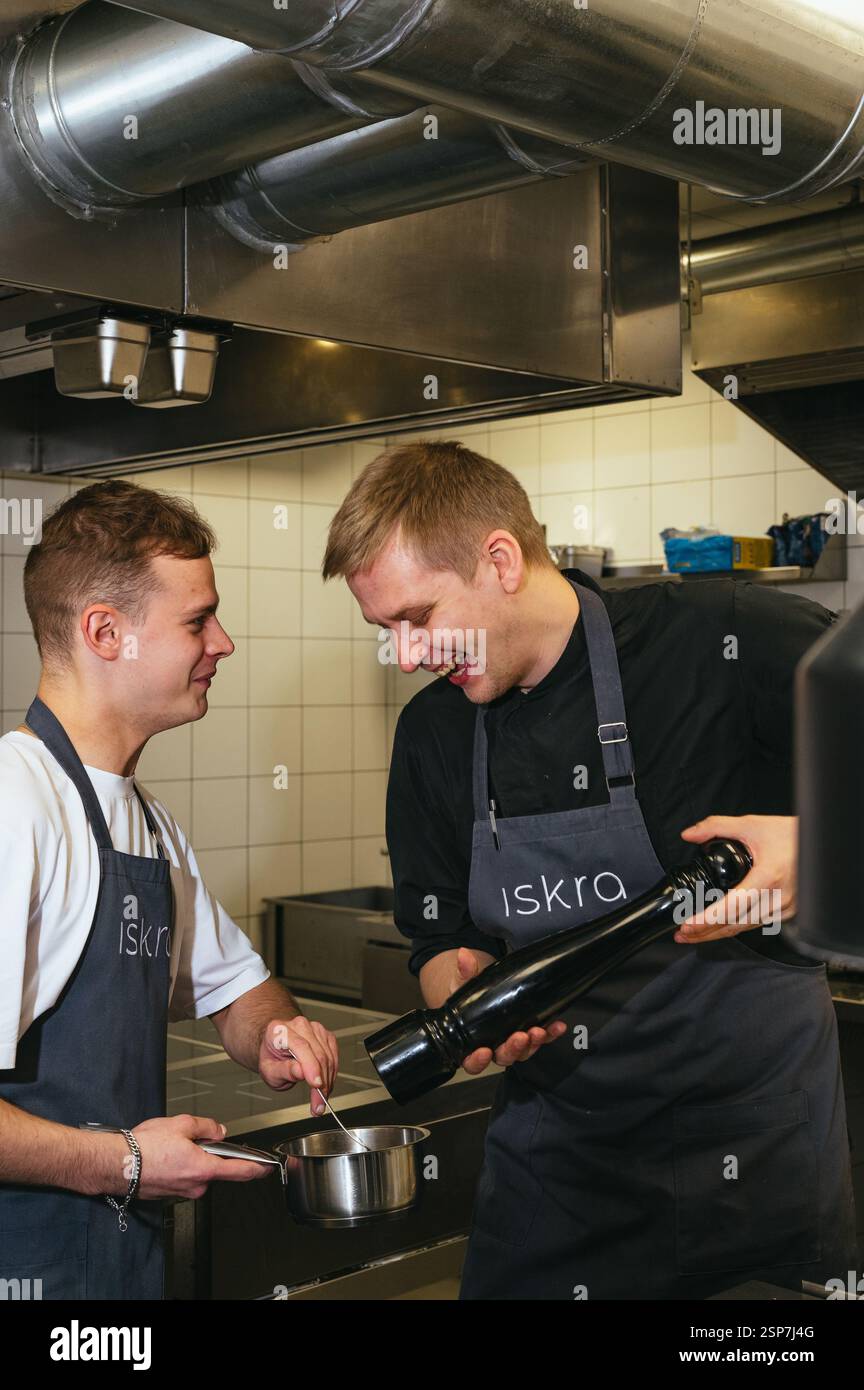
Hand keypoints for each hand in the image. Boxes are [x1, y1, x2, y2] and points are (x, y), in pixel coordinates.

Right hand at [130, 1114, 272, 1199]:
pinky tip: (164, 1156)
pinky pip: (183, 1178)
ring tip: (171, 1146)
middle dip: (209, 1153)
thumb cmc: (144, 1148)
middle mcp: (195, 1186)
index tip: (267, 1167)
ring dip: (192, 1159)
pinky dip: (179, 1166)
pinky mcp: (169, 1194)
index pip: (240, 1171)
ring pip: (197, 1173)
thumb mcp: (182, 1124)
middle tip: (191, 1139)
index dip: (257, 1169)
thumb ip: (207, 1127)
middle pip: (215, 1169)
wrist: (117, 1164)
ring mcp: (182, 1192)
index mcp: (204, 1169)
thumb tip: (219, 1131)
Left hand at [258, 1016, 338, 1114]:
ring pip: (328, 1058)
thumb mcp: (269, 1071)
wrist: (276, 1048)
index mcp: (280, 1031)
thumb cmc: (272, 1058)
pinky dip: (331, 1075)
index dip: (311, 1066)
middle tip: (318, 1104)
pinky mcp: (326, 1035)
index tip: (316, 1084)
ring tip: (320, 1099)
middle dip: (321, 1083)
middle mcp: (299, 1026)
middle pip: (317, 1054)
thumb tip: (301, 1072)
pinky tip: (325, 1085)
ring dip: (327, 1082)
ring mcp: (315, 1029)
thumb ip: (284, 1071)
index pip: (300, 1046)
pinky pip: (334, 1057)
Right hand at [447, 946, 567, 1075]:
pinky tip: (558, 1025)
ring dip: (534, 1043)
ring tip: (541, 1030)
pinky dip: (551, 1034)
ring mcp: (512, 1043)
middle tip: (520, 1037)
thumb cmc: (466, 995)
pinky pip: (541, 1038)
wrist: (480, 991)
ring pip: (524, 1051)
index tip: (484, 1051)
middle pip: (503, 1057)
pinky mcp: (529, 1035)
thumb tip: (463, 955)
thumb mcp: (462, 984)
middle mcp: (493, 1047)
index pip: (471, 1061)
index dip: (477, 1061)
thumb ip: (464, 972)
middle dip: (514, 1049)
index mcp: (471, 1043)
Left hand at [675, 814, 795, 942]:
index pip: (731, 906)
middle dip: (705, 933)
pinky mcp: (788, 912)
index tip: (687, 924)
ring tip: (694, 934)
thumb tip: (689, 834)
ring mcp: (785, 908)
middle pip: (735, 924)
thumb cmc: (790, 834)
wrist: (821, 843)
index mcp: (768, 877)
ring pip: (745, 928)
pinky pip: (757, 924)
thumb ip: (716, 826)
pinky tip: (720, 927)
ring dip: (718, 933)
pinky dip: (736, 928)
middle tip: (681, 934)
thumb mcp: (751, 824)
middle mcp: (778, 898)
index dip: (707, 919)